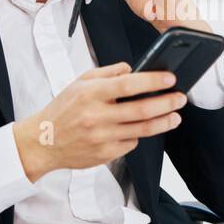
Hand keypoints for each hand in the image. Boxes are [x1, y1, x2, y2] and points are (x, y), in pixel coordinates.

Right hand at [12, 62, 187, 181]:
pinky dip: (139, 135)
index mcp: (90, 94)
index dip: (152, 81)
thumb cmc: (62, 110)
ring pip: (142, 130)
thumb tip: (132, 69)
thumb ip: (106, 73)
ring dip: (163, 122)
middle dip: (166, 103)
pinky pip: (131, 143)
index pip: (128, 85)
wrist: (42, 142)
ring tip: (175, 116)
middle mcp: (97, 116)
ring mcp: (102, 138)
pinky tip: (142, 129)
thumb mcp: (79, 83)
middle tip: (180, 98)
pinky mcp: (105, 154)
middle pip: (141, 110)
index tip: (170, 79)